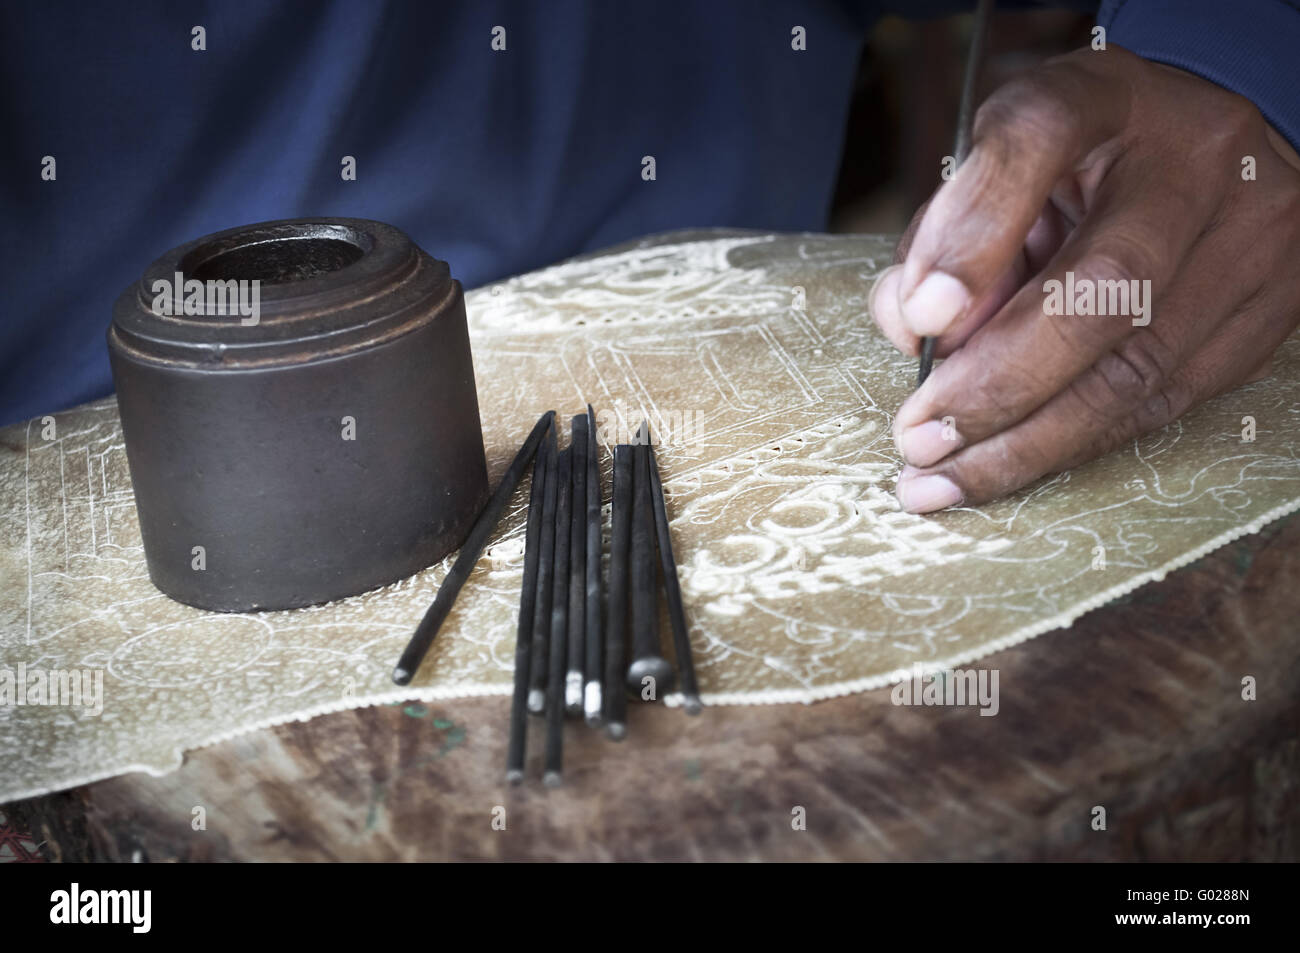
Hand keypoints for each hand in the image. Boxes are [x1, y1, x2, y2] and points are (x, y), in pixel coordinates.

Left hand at [869, 45, 1299, 512]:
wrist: (1213, 143)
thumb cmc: (1081, 161)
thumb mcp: (997, 171)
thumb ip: (950, 232)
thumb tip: (915, 334)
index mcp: (1109, 97)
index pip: (1040, 136)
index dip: (975, 231)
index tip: (919, 319)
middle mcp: (1199, 160)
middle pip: (1103, 287)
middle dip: (996, 385)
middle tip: (917, 440)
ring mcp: (1253, 238)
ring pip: (1138, 370)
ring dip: (1029, 444)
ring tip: (945, 482)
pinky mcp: (1272, 309)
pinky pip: (1166, 403)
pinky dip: (1076, 446)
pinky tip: (1011, 467)